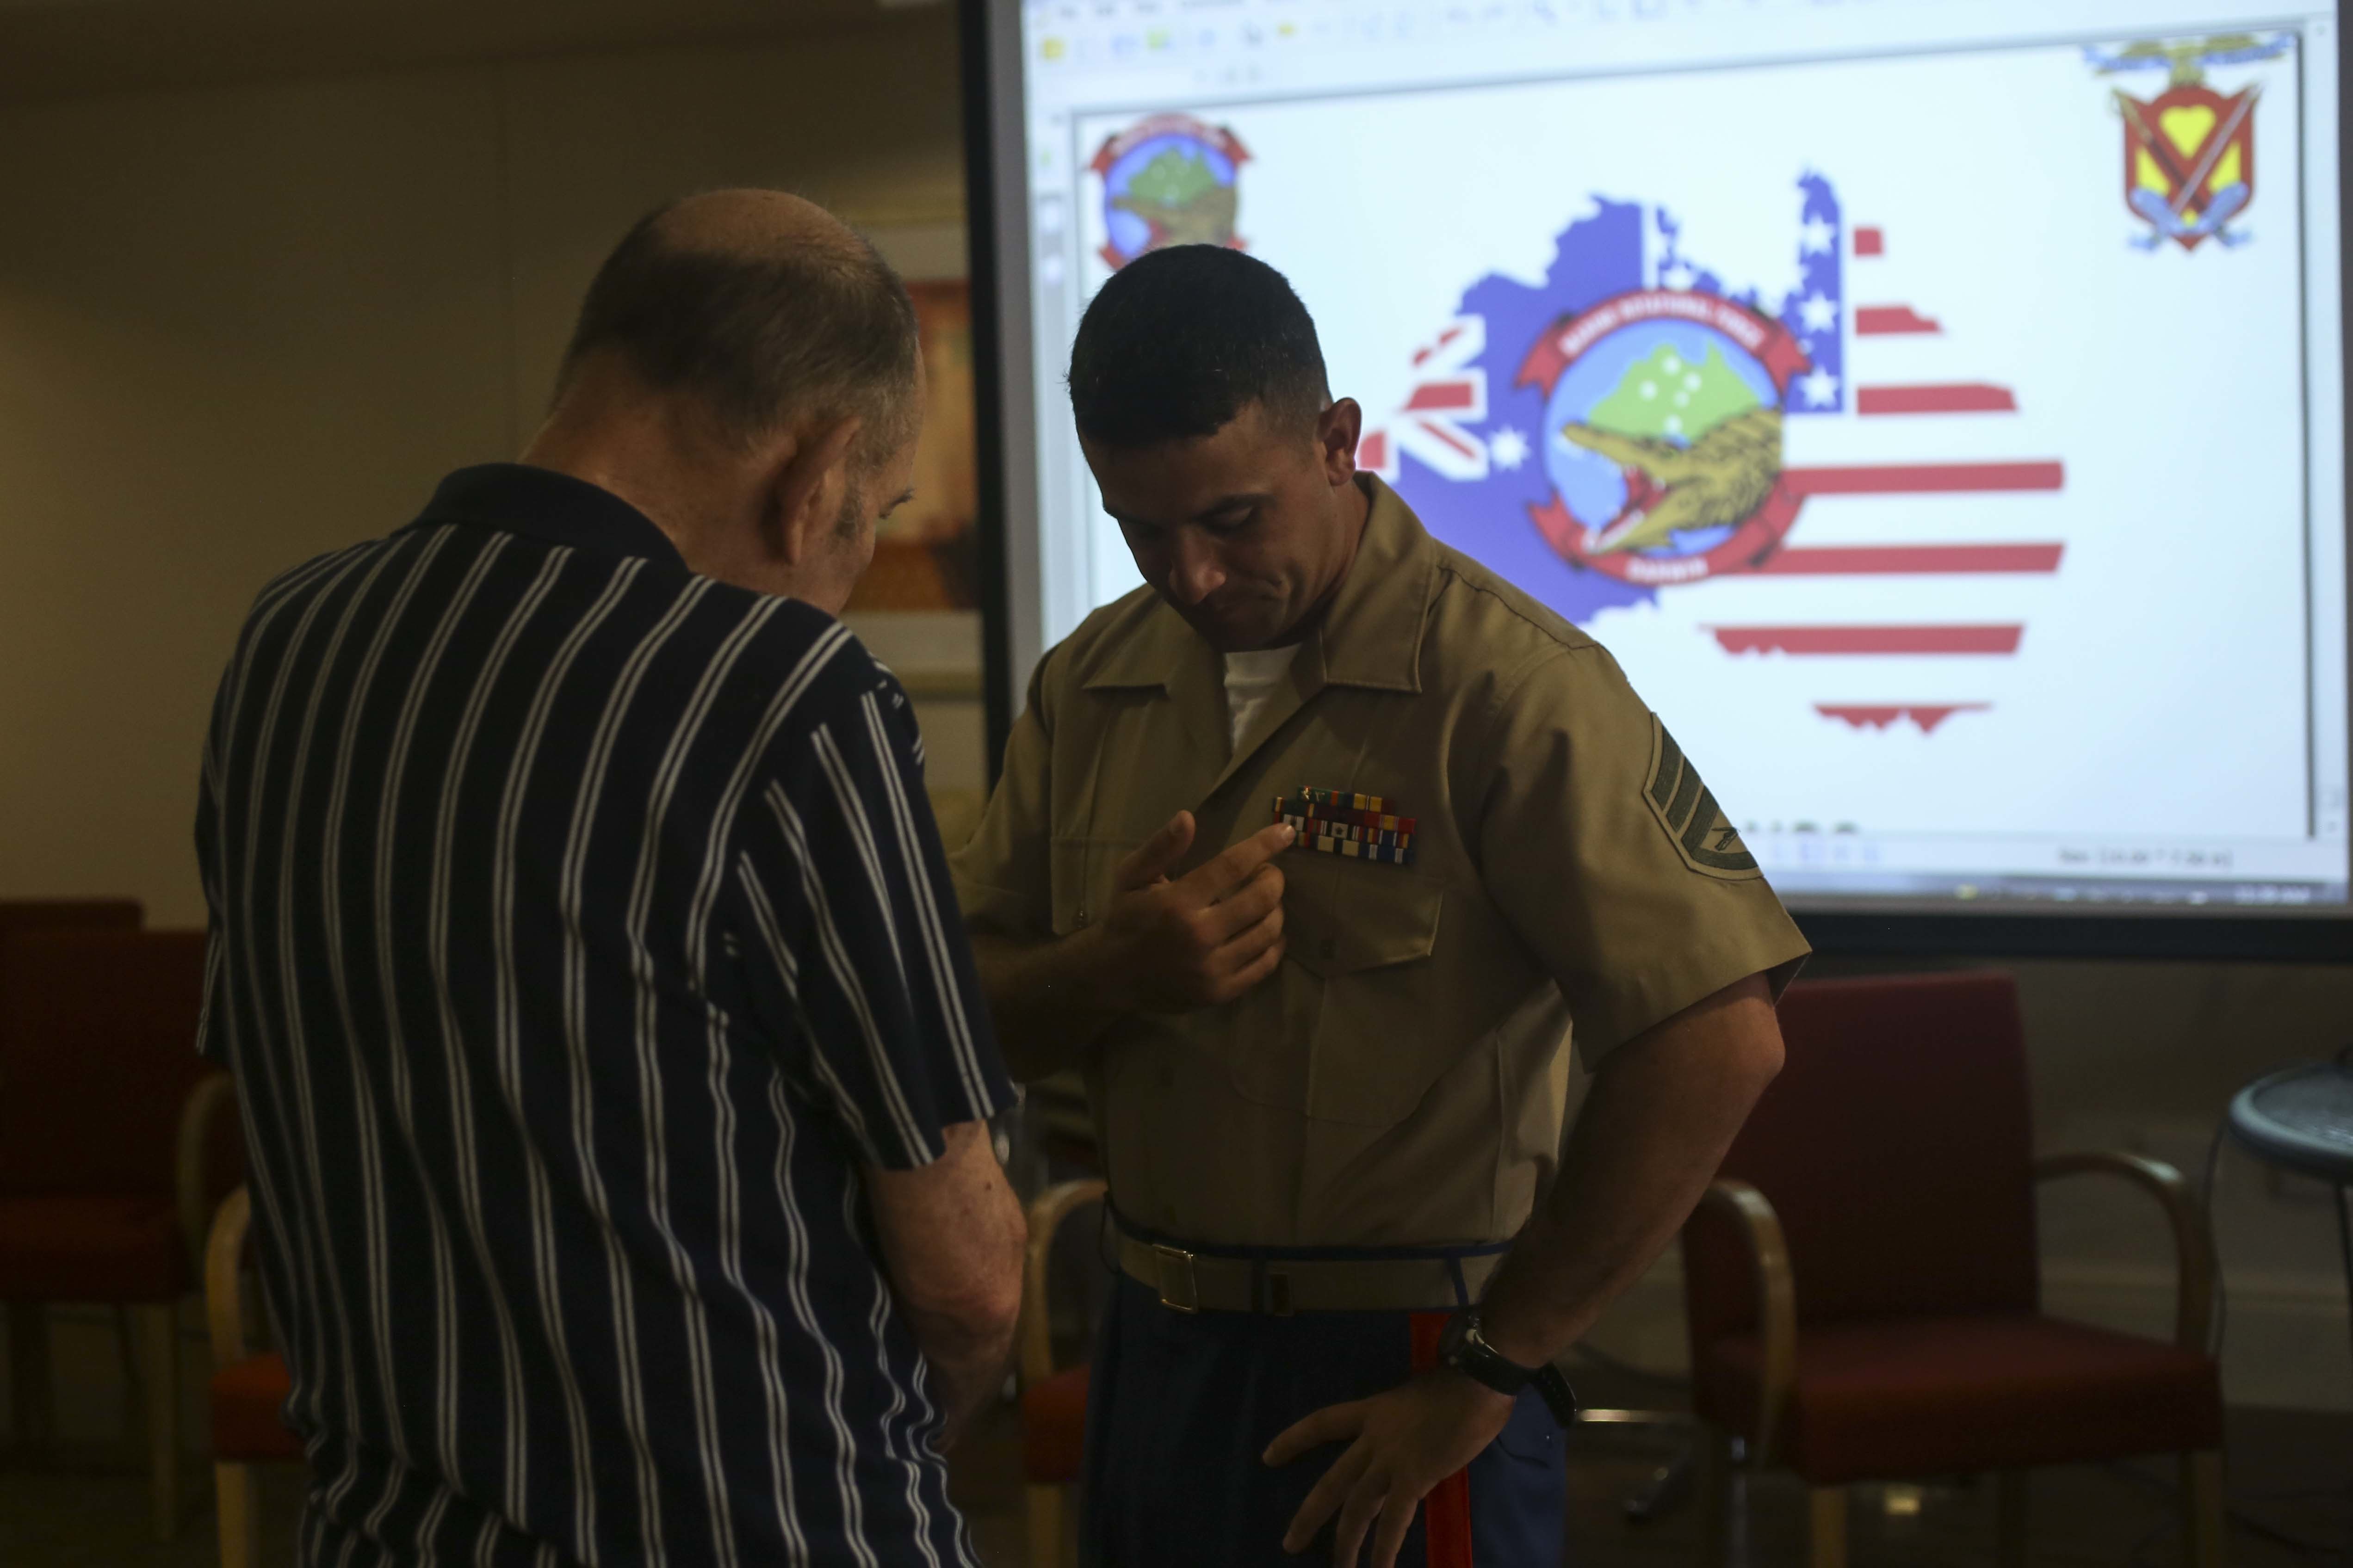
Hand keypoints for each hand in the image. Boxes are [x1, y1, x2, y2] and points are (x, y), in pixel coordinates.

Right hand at [1094, 811, 1293, 1012]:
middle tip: (1268, 872)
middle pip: (1261, 899)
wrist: (1111, 977)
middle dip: (1273, 878)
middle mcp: (1198, 936)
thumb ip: (1160, 847)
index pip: (1232, 866)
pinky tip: (1268, 931)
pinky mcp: (1220, 993)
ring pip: (1268, 932)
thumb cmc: (1125, 918)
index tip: (1285, 832)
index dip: (1264, 845)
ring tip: (1266, 900)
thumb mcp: (1132, 876)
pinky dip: (1274, 944)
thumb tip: (1187, 818)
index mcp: (1177, 903)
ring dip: (1276, 909)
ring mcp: (1212, 969)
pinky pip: (1265, 965)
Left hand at [1262, 1369, 1513, 1566]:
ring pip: (1358, 1506)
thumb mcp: (1414, 1399)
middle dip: (1309, 1515)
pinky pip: (1394, 1519)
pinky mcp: (1414, 1477)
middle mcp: (1373, 1437)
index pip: (1322, 1423)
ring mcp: (1391, 1459)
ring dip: (1347, 1542)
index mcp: (1372, 1412)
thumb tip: (1406, 1446)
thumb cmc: (1455, 1385)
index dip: (1293, 1440)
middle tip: (1289, 1542)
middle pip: (1332, 1481)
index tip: (1268, 1457)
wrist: (1476, 1380)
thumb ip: (1401, 1426)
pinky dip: (1385, 1547)